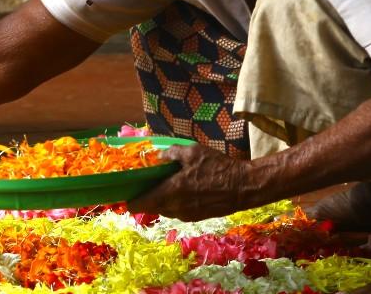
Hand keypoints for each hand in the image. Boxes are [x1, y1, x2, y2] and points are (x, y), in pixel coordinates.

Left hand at [127, 144, 253, 220]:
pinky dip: (175, 202)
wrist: (243, 187)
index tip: (127, 192)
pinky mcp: (196, 217)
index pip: (140, 204)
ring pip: (165, 210)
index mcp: (171, 192)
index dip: (130, 200)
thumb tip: (157, 156)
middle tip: (148, 183)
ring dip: (162, 200)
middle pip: (151, 207)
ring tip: (167, 184)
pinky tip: (183, 189)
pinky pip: (177, 211)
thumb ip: (171, 153)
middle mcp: (175, 208)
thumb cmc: (217, 167)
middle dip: (147, 197)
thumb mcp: (193, 152)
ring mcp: (186, 215)